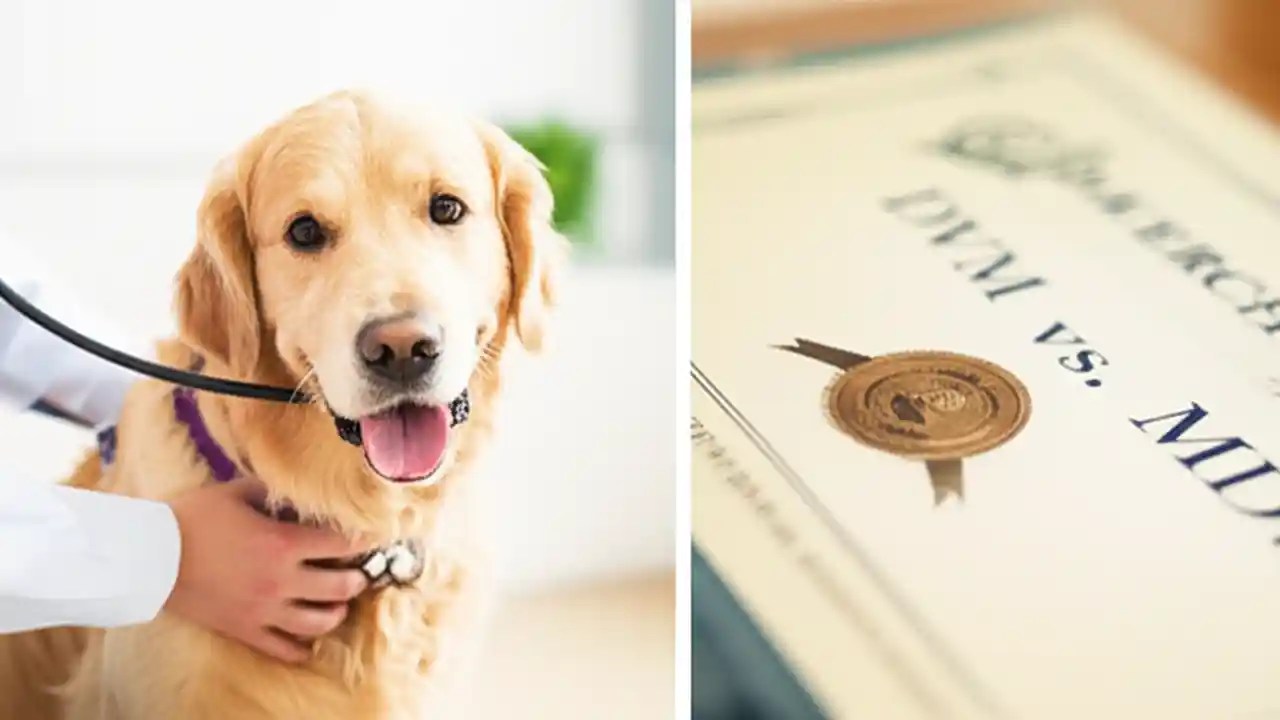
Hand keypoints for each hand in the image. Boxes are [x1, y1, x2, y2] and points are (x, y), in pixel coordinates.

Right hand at [163, 479, 369, 662]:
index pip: (340, 544)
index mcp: (282, 543)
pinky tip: (309, 642)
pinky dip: (301, 648)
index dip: (363, 540)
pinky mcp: (244, 629)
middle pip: (340, 588)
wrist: (149, 556)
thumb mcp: (237, 493)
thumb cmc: (192, 517)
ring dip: (336, 613)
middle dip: (358, 580)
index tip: (374, 537)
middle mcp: (280, 580)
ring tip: (339, 605)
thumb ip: (272, 492)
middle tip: (360, 574)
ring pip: (318, 622)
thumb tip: (295, 489)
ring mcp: (263, 609)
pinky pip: (282, 648)